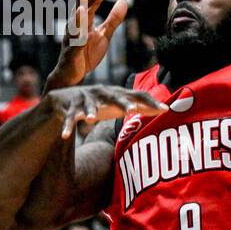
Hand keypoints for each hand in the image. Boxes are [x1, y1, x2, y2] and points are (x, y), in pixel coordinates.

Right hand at [46, 0, 128, 89]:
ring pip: (74, 28)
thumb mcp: (104, 35)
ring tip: (81, 9)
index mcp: (84, 22)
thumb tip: (124, 1)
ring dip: (77, 19)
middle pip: (79, 12)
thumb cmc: (86, 52)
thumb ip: (113, 19)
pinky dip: (78, 41)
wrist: (72, 75)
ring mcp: (72, 41)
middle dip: (81, 1)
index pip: (92, 4)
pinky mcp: (72, 55)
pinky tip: (82, 37)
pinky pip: (75, 47)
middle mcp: (75, 28)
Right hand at [46, 85, 166, 139]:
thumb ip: (140, 106)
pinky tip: (65, 136)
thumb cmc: (100, 103)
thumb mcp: (119, 104)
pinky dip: (67, 126)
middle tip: (131, 111)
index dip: (150, 102)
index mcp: (117, 94)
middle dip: (122, 103)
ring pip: (88, 105)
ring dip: (90, 110)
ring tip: (92, 118)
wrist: (65, 98)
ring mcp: (86, 99)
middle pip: (114, 97)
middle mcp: (103, 93)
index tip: (165, 110)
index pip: (137, 95)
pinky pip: (69, 117)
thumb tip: (165, 110)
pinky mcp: (71, 107)